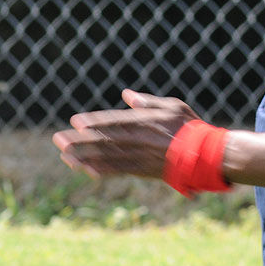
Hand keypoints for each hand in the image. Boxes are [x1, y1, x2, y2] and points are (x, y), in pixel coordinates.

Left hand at [52, 89, 199, 179]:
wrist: (206, 155)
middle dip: (79, 140)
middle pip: (104, 140)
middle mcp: (140, 139)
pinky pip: (119, 171)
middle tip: (58, 139)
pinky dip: (102, 171)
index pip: (114, 120)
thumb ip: (147, 101)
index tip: (75, 121)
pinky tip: (86, 170)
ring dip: (84, 157)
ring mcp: (141, 156)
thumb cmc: (189, 126)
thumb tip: (127, 94)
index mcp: (145, 121)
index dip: (94, 121)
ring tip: (65, 156)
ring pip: (107, 157)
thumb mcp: (172, 106)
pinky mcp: (144, 171)